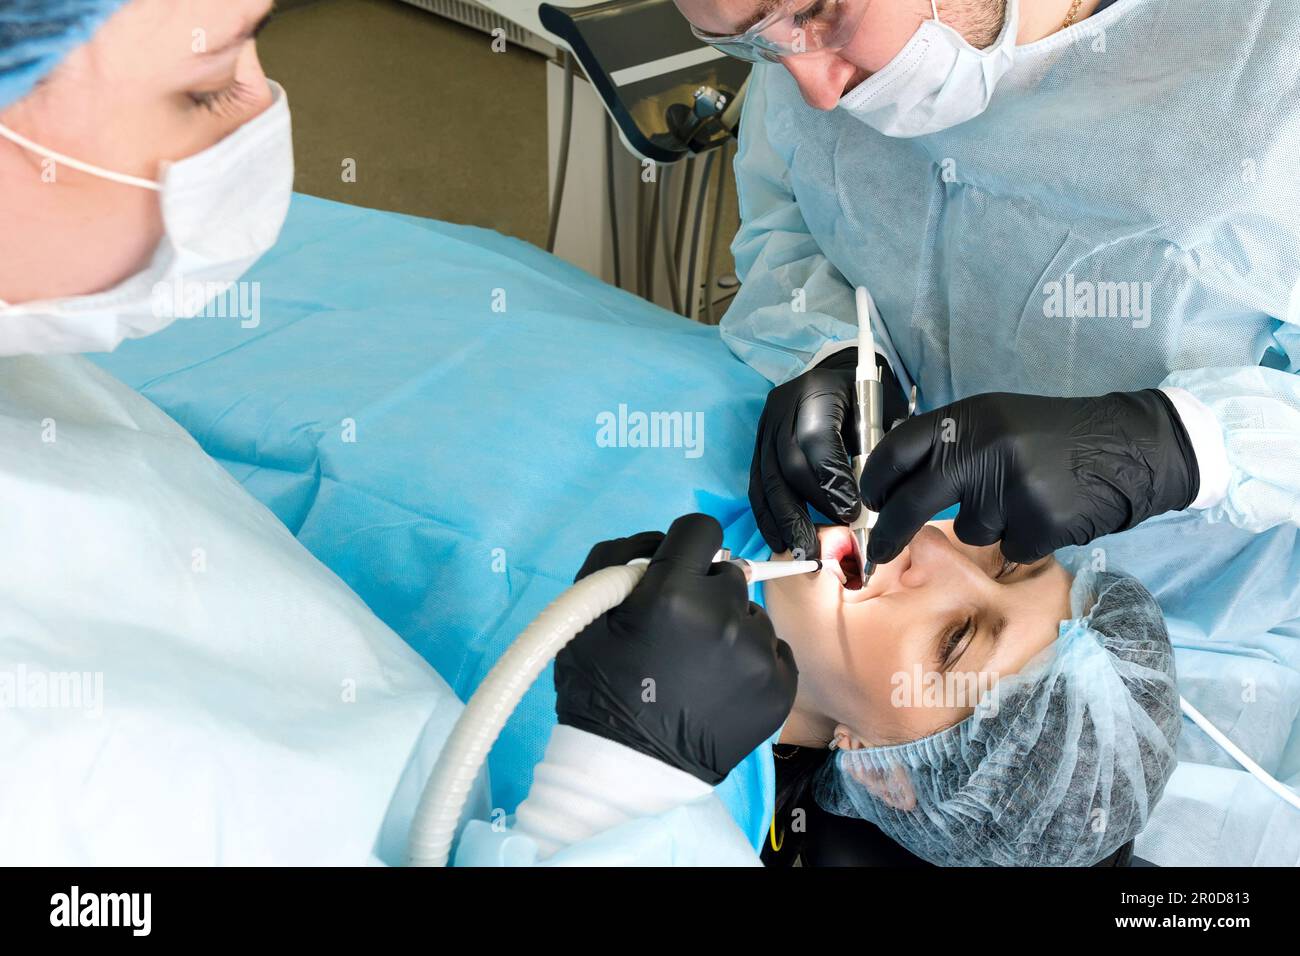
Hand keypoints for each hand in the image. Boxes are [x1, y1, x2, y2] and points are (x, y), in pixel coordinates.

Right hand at [555, 513, 797, 784]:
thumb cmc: (600, 687)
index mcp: (674, 593)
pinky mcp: (781, 686)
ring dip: (728, 628)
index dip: (683, 547)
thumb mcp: (588, 609)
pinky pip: (773, 650)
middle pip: (727, 573)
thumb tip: (661, 542)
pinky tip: (721, 685)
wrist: (628, 767)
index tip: (674, 571)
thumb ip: (618, 556)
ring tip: (698, 666)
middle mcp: (723, 616)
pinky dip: (750, 661)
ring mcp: (757, 653)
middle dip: (703, 592)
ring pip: (750, 614)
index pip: (701, 529)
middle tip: (677, 631)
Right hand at [750, 349, 906, 558]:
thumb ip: (881, 449)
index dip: (831, 480)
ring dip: (785, 520)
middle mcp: (783, 406)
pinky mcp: (758, 446)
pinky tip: (781, 540)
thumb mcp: (884, 414)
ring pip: (767, 479)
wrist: (840, 383)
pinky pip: (757, 486)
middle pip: (787, 463)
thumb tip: (880, 501)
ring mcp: (765, 427)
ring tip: (803, 551)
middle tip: (827, 542)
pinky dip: (769, 516)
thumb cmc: (869, 402)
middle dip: (807, 507)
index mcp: (818, 390)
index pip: (816, 439)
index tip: (851, 513)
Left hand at [860, 390, 1199, 564]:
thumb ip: (951, 446)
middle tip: (877, 553)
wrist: (1133, 446)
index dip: (876, 481)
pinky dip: (1024, 539)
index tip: (869, 503)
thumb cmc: (1056, 438)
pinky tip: (1050, 513)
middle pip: (914, 500)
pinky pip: (1009, 547)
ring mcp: (1012, 485)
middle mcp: (984, 447)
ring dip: (991, 525)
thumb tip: (896, 486)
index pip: (898, 449)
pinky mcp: (1040, 520)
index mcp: (969, 417)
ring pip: (969, 529)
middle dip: (890, 532)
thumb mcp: (997, 422)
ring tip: (1028, 497)